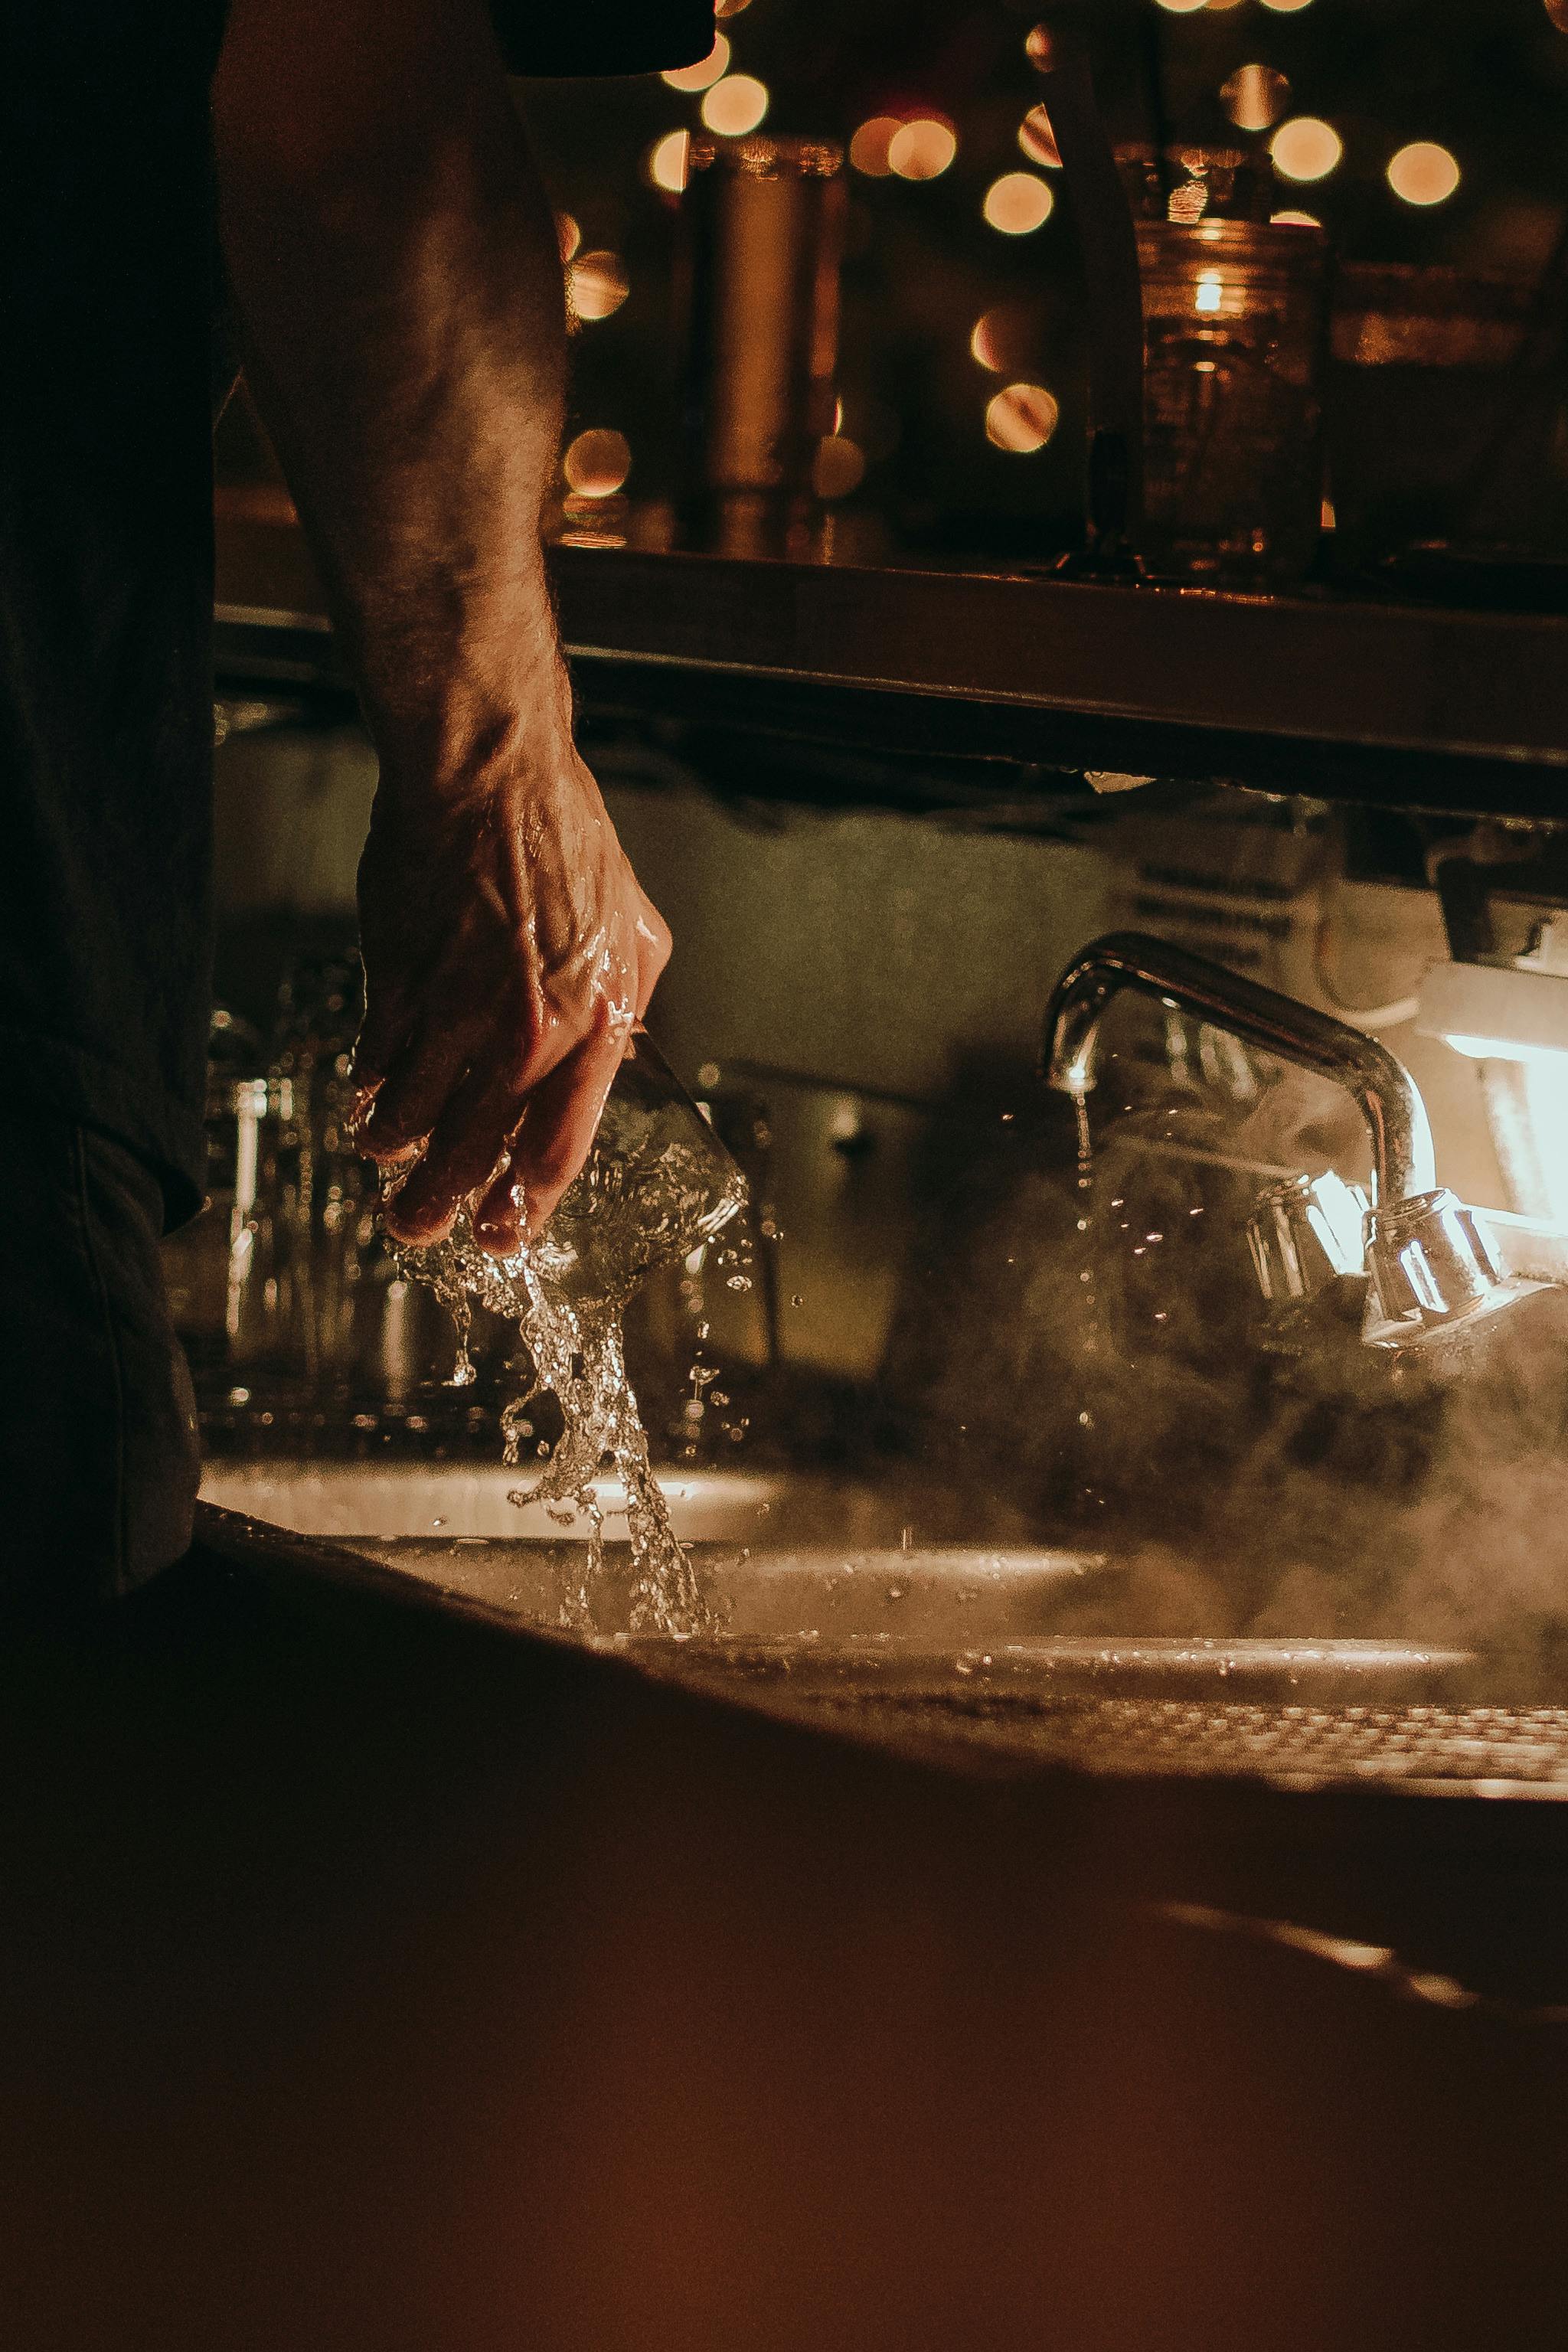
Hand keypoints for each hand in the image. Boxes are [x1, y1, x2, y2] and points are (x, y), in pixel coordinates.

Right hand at [350, 748, 669, 1253]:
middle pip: (476, 1148)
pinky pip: (378, 1057)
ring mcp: (458, 1005)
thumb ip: (625, 1008)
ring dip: (394, 1144)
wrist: (492, 775)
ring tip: (383, 1155)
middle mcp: (530, 1027)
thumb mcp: (635, 932)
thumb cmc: (567, 842)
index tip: (500, 1235)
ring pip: (417, 1111)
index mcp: (595, 1023)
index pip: (558, 1146)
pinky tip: (366, 1094)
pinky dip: (369, 1085)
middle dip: (440, 1202)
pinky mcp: (400, 977)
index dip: (524, 1204)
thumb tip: (617, 1063)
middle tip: (416, 1228)